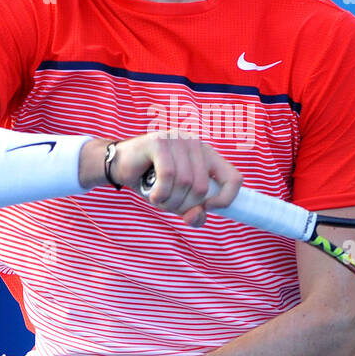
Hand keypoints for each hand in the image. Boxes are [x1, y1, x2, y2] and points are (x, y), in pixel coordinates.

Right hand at [108, 132, 242, 225]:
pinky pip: (168, 175)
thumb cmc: (152, 183)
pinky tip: (152, 194)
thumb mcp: (177, 202)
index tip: (205, 208)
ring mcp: (178, 140)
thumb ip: (192, 213)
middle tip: (167, 204)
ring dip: (169, 201)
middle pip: (202, 187)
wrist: (120, 167)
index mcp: (208, 156)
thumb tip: (198, 216)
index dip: (225, 200)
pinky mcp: (159, 141)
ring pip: (185, 182)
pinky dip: (160, 193)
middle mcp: (196, 144)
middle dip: (183, 205)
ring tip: (157, 198)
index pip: (234, 178)